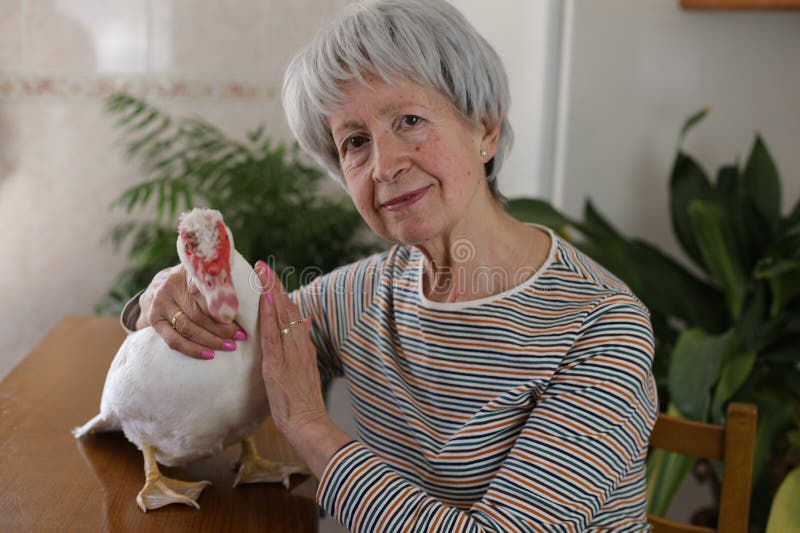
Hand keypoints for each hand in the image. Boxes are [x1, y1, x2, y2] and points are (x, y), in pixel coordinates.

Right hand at [137, 264, 243, 358]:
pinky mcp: (154, 321)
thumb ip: (215, 282)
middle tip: (241, 336)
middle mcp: (170, 285)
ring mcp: (160, 304)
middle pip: (199, 312)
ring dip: (211, 340)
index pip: (205, 290)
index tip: (238, 316)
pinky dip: (192, 349)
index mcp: (186, 272)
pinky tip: (209, 355)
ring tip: (230, 346)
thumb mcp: (198, 275)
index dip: (222, 305)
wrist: (153, 289)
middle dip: (222, 327)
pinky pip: (173, 340)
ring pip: (188, 327)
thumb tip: (245, 294)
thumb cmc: (186, 283)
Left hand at [255, 261, 328, 438]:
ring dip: (270, 293)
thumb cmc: (303, 401)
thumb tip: (306, 320)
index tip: (271, 276)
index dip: (280, 293)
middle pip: (286, 308)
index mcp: (303, 345)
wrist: (309, 423)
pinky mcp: (278, 365)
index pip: (292, 312)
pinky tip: (263, 300)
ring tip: (261, 273)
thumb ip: (304, 343)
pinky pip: (272, 335)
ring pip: (280, 316)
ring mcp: (289, 353)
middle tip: (263, 265)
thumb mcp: (306, 367)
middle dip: (274, 285)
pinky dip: (268, 315)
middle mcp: (298, 344)